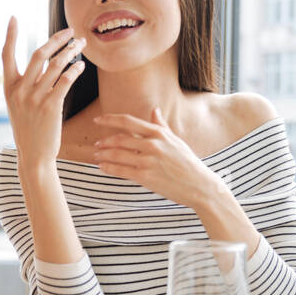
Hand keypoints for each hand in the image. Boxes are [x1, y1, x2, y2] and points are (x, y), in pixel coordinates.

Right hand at [2, 18, 85, 168]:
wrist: (34, 156)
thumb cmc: (29, 130)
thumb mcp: (19, 106)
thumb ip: (26, 86)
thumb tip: (43, 64)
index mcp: (9, 89)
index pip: (6, 55)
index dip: (10, 35)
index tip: (13, 18)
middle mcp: (20, 91)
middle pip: (39, 54)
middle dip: (57, 39)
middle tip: (71, 31)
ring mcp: (34, 99)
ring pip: (55, 65)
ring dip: (71, 51)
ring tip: (81, 44)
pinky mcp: (50, 107)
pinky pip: (65, 80)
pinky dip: (74, 69)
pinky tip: (81, 65)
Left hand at [92, 108, 220, 209]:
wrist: (199, 185)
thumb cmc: (187, 162)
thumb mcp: (175, 140)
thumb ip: (161, 126)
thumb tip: (154, 110)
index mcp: (158, 133)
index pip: (128, 122)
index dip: (110, 119)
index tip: (98, 119)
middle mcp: (152, 145)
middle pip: (119, 139)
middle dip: (104, 141)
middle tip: (96, 144)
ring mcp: (148, 161)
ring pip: (117, 155)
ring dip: (103, 155)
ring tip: (96, 155)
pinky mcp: (146, 177)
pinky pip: (121, 170)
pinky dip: (108, 167)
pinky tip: (102, 166)